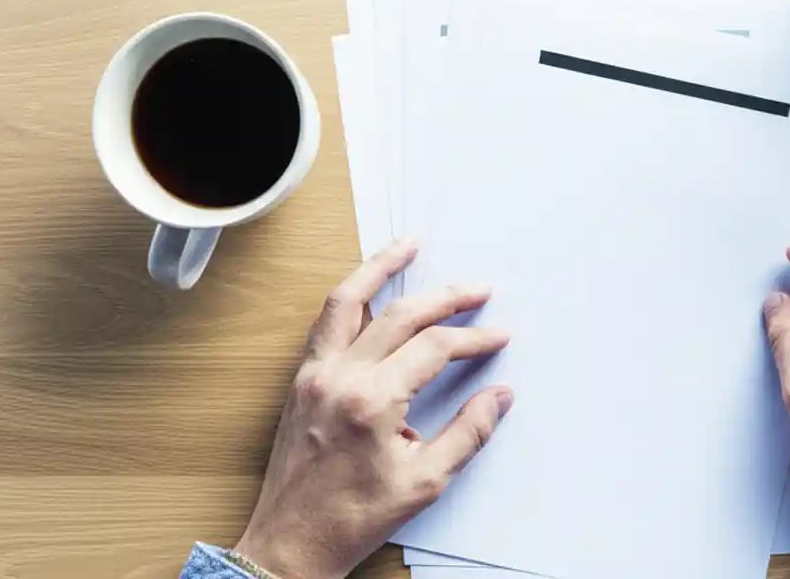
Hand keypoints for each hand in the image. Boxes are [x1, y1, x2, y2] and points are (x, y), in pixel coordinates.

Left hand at [234, 239, 513, 578]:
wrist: (290, 544)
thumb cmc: (352, 520)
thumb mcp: (424, 483)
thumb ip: (467, 433)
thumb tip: (499, 396)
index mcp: (372, 402)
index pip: (434, 349)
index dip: (473, 339)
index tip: (498, 337)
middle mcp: (339, 376)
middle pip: (399, 315)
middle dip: (445, 297)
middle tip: (478, 288)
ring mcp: (314, 374)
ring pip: (347, 300)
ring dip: (380, 267)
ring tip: (408, 245)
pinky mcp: (300, 381)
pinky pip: (325, 322)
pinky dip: (349, 296)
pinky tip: (369, 287)